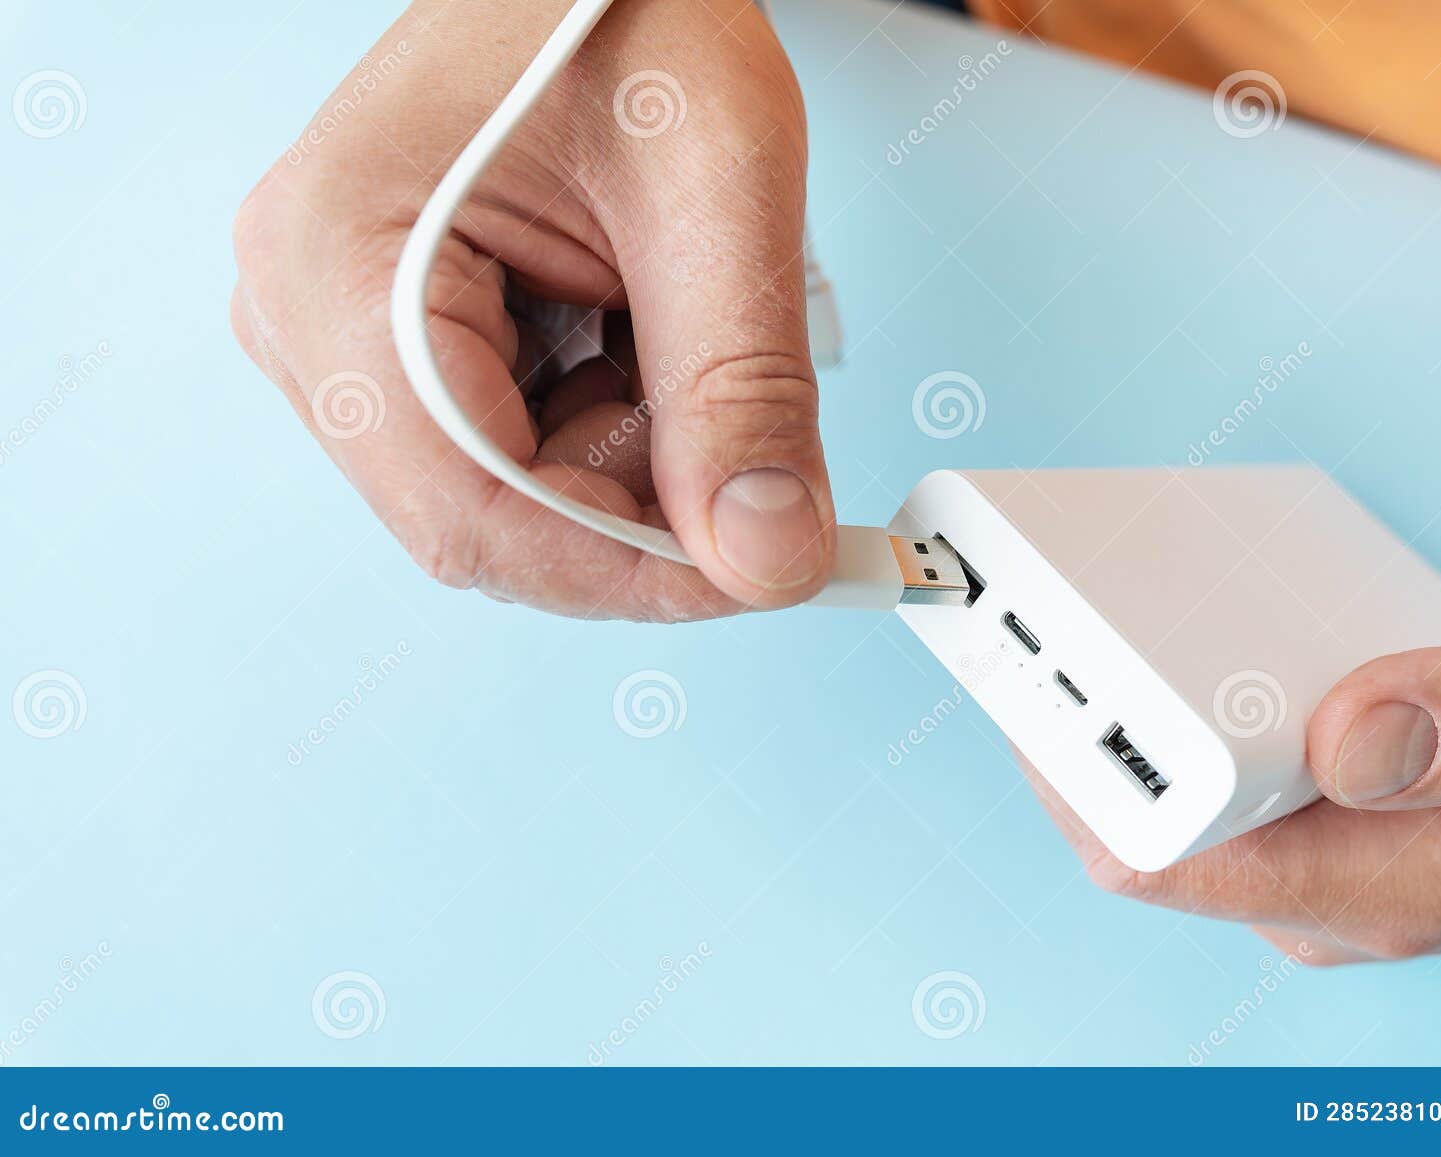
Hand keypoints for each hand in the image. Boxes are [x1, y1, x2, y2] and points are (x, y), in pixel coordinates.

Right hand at [231, 0, 833, 619]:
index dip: (630, 571)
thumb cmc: (626, 6)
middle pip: (487, 521)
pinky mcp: (398, 346)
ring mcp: (347, 335)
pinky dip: (611, 430)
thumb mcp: (718, 187)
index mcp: (340, 264)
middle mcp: (310, 314)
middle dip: (639, 510)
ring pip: (512, 500)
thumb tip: (762, 559)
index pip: (473, 513)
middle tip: (753, 450)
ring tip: (678, 329)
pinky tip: (638, 335)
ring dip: (631, 461)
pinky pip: (514, 454)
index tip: (759, 569)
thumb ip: (741, 389)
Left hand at [1023, 619, 1440, 962]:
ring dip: (1130, 701)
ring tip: (1101, 601)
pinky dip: (1190, 696)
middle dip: (1087, 715)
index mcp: (1374, 889)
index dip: (1074, 760)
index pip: (1152, 857)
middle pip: (1141, 817)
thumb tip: (1344, 730)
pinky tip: (1187, 631)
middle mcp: (1327, 890)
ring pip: (1174, 788)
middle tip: (1048, 601)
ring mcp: (1323, 858)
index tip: (1038, 659)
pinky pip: (1221, 764)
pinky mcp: (1332, 818)